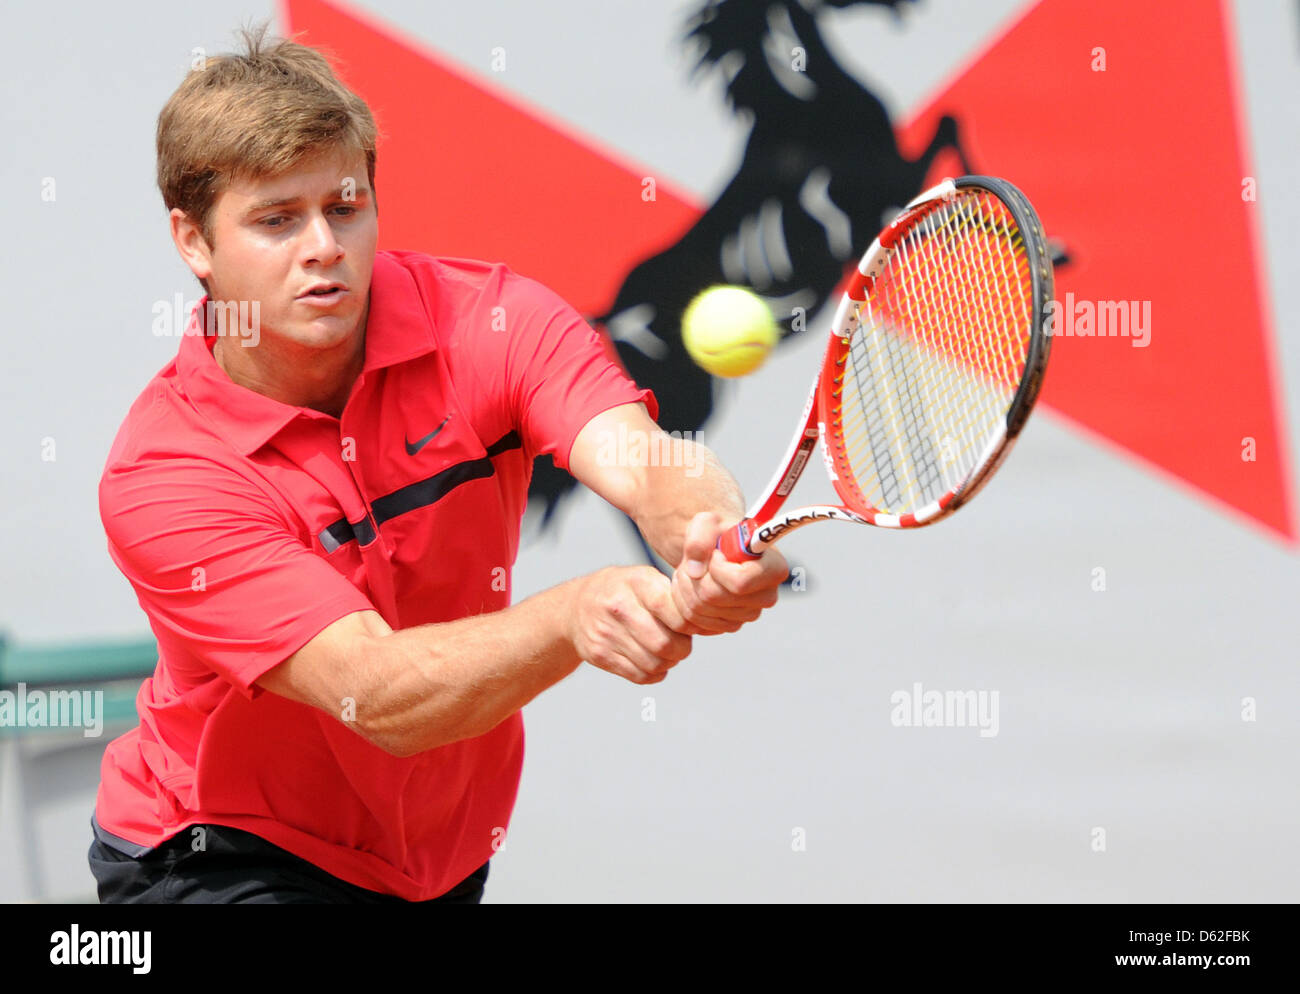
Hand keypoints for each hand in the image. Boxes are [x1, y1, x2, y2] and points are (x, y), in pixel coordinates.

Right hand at [569, 566, 693, 683]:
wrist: (576, 606)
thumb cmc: (622, 591)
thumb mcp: (644, 577)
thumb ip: (672, 593)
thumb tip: (705, 619)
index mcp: (635, 582)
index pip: (672, 610)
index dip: (689, 624)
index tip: (691, 626)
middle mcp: (618, 606)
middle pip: (665, 644)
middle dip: (682, 649)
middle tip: (683, 644)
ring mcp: (605, 633)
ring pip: (654, 664)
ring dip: (669, 663)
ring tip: (667, 652)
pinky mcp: (599, 655)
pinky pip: (639, 676)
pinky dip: (654, 674)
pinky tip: (653, 661)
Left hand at [670, 511, 786, 634]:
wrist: (716, 549)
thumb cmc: (719, 533)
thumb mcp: (707, 522)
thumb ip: (699, 537)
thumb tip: (695, 571)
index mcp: (773, 568)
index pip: (740, 582)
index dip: (717, 569)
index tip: (714, 553)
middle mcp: (766, 596)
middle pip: (715, 598)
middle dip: (694, 577)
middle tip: (693, 560)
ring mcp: (748, 614)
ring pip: (700, 611)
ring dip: (685, 588)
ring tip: (691, 570)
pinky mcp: (730, 625)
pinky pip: (695, 622)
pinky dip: (684, 603)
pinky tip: (691, 585)